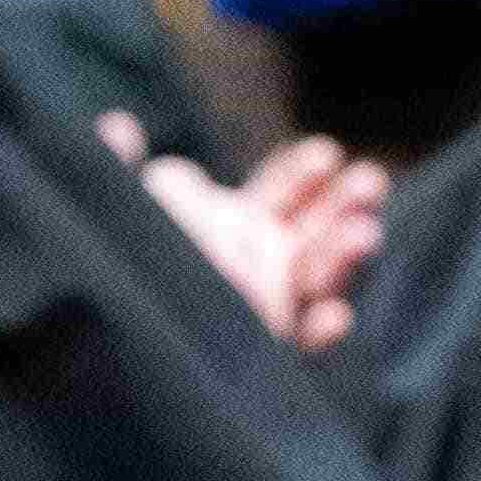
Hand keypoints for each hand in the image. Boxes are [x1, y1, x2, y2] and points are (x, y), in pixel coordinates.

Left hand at [110, 111, 385, 350]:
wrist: (109, 340)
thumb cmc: (123, 264)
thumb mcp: (120, 212)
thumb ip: (119, 168)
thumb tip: (120, 126)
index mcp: (240, 222)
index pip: (284, 190)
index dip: (304, 174)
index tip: (325, 156)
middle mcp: (268, 263)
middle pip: (318, 229)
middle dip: (347, 205)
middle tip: (371, 182)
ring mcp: (273, 307)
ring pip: (320, 280)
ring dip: (343, 256)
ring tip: (364, 235)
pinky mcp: (267, 354)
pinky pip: (301, 346)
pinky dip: (322, 333)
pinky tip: (335, 317)